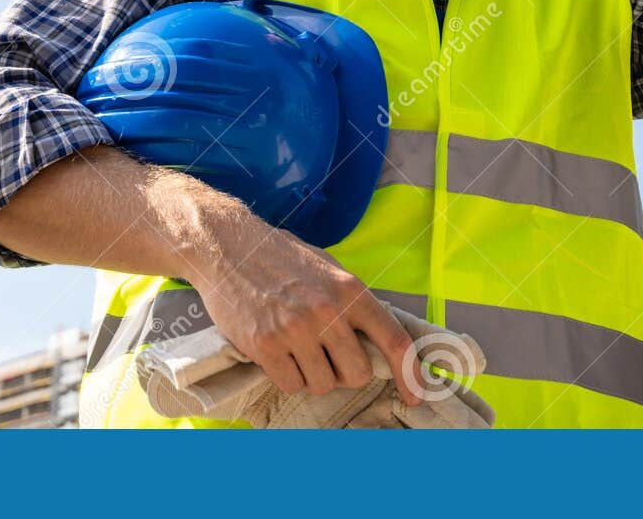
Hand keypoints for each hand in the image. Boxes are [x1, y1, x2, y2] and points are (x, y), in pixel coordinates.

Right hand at [190, 223, 423, 404]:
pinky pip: (292, 384)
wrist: (227, 246)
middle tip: (328, 355)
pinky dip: (289, 376)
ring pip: (323, 384)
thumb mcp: (328, 268)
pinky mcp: (265, 345)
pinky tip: (279, 353)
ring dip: (315, 375)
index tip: (414, 397)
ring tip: (298, 348)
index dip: (409, 374)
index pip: (393, 340)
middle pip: (357, 373)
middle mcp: (327, 311)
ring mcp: (295, 330)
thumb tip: (382, 340)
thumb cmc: (280, 257)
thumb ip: (354, 301)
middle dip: (346, 372)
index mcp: (349, 289)